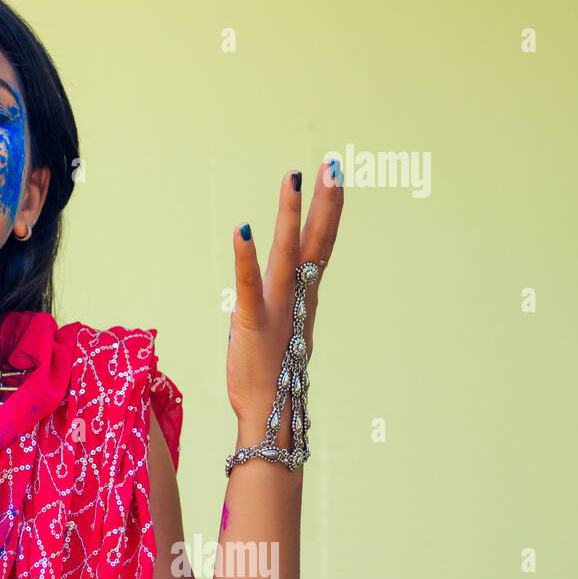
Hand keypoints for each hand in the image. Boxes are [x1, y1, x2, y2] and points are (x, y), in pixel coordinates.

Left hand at [227, 162, 343, 446]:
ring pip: (285, 254)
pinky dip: (245, 257)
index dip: (327, 210)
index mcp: (302, 295)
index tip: (334, 177)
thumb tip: (288, 285)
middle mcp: (296, 296)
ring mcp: (277, 308)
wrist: (269, 413)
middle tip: (333, 164)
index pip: (319, 245)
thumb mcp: (282, 328)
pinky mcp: (252, 322)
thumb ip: (286, 302)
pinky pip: (249, 285)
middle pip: (314, 241)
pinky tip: (243, 229)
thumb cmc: (271, 374)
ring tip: (293, 178)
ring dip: (289, 215)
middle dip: (325, 201)